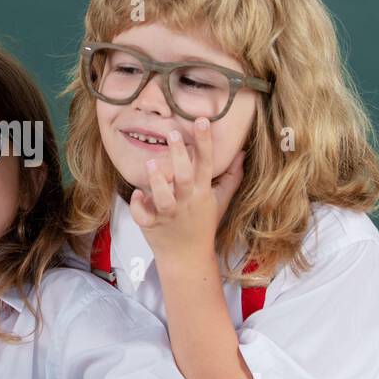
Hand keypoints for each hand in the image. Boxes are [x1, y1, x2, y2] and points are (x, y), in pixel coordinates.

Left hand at [130, 118, 244, 263]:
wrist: (188, 258)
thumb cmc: (203, 225)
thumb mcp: (221, 201)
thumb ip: (232, 177)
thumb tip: (242, 152)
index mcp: (202, 192)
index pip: (207, 163)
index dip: (205, 141)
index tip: (202, 120)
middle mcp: (187, 202)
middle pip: (185, 177)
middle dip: (179, 155)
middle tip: (172, 133)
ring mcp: (169, 214)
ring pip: (164, 198)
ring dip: (157, 182)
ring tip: (150, 164)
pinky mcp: (153, 225)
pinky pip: (143, 215)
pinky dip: (138, 205)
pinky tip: (137, 194)